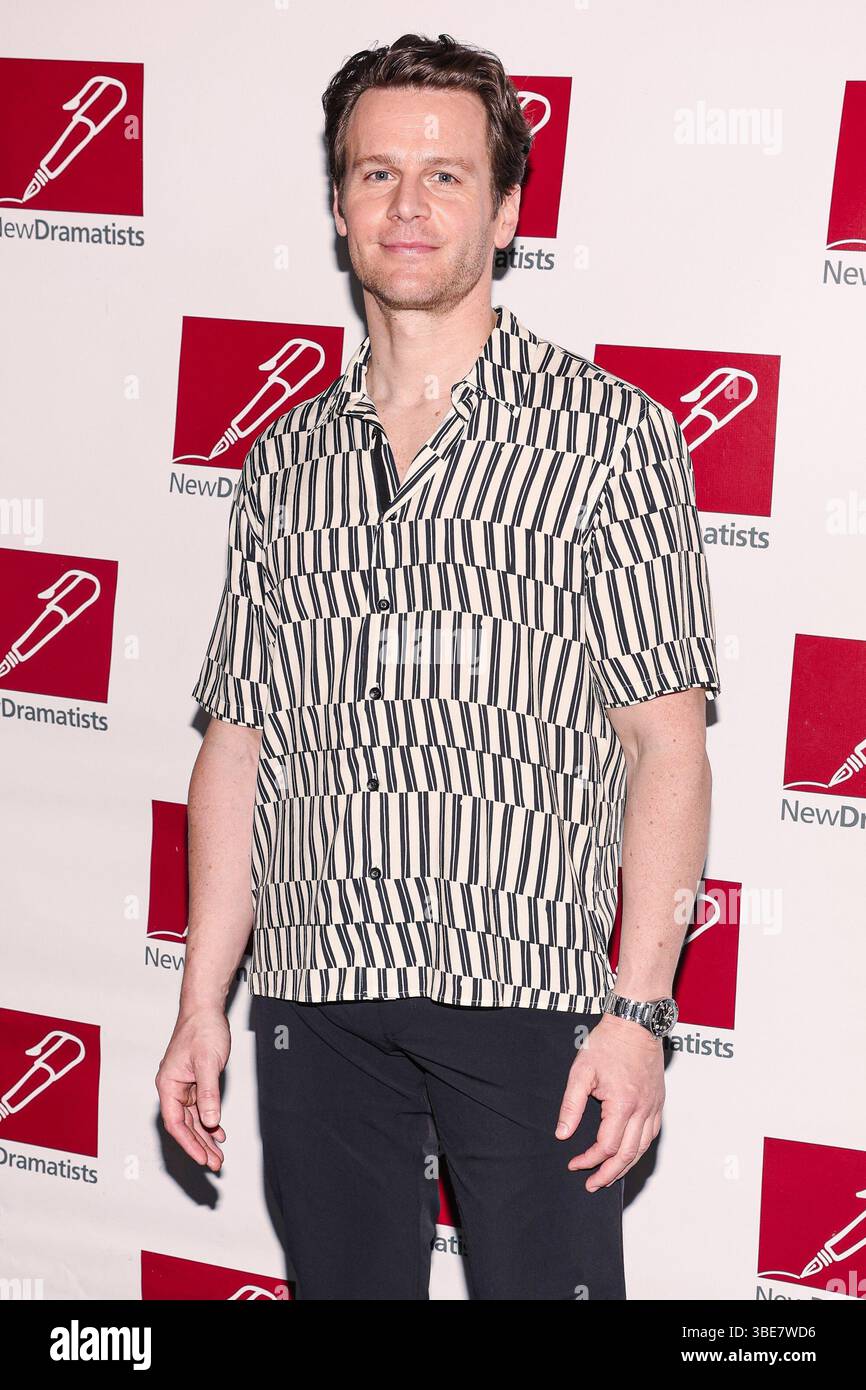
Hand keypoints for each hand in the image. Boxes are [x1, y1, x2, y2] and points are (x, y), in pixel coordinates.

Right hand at [155, 1007, 230, 1170]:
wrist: (205, 1009)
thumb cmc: (202, 1029)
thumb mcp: (207, 1062)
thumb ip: (209, 1092)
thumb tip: (210, 1120)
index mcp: (168, 1085)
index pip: (175, 1123)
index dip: (189, 1144)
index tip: (202, 1159)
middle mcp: (172, 1088)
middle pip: (184, 1126)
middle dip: (200, 1146)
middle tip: (215, 1164)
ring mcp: (182, 1085)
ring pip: (192, 1119)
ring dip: (205, 1136)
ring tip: (218, 1155)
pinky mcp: (193, 1081)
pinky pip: (199, 1108)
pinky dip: (209, 1120)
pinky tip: (218, 1131)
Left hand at [554, 1012, 663, 1191]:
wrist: (636, 1022)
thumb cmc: (608, 1043)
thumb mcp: (581, 1071)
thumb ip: (571, 1106)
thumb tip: (562, 1134)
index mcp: (623, 1104)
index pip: (606, 1146)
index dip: (589, 1160)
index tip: (574, 1164)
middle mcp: (642, 1109)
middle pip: (628, 1155)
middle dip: (608, 1174)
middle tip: (593, 1185)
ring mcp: (653, 1106)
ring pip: (643, 1148)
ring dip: (625, 1166)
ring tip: (609, 1176)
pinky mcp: (658, 1101)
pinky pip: (652, 1134)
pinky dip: (640, 1149)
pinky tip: (629, 1152)